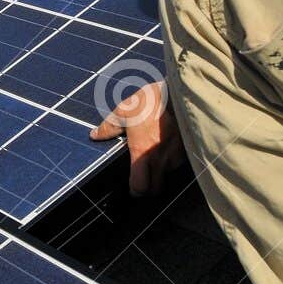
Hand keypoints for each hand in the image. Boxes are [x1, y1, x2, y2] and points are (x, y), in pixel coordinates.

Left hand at [90, 80, 184, 196]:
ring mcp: (176, 155)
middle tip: (144, 179)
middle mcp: (160, 159)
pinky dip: (172, 159)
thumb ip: (108, 127)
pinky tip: (166, 146)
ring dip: (162, 170)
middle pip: (156, 189)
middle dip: (149, 188)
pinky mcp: (188, 149)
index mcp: (142, 152)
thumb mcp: (123, 112)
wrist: (178, 92)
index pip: (140, 187)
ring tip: (155, 155)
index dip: (136, 191)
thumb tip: (94, 135)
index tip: (133, 188)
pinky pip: (179, 161)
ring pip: (168, 174)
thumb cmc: (149, 101)